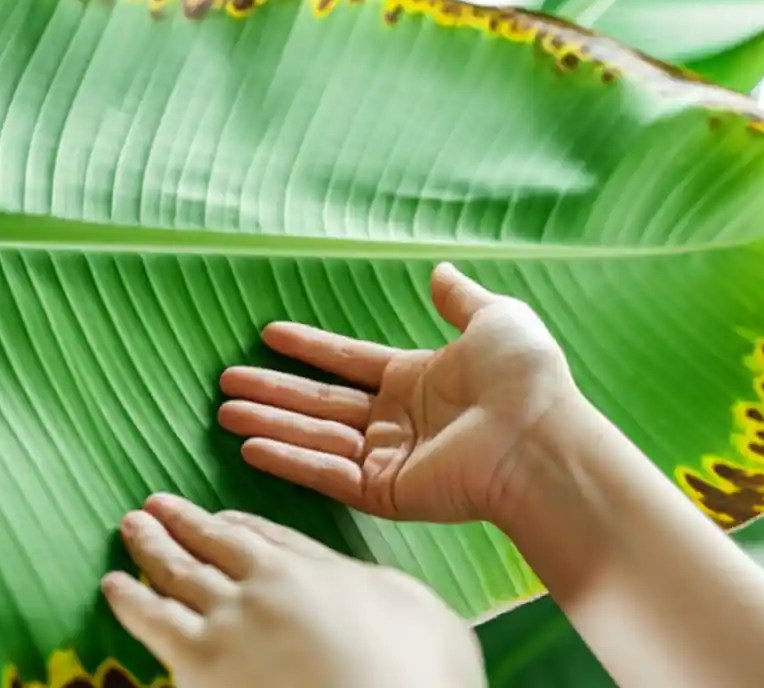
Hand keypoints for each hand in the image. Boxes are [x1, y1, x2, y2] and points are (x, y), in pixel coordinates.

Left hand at [102, 494, 482, 687]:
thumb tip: (353, 583)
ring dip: (147, 549)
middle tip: (150, 507)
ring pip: (172, 576)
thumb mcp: (412, 607)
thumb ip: (369, 585)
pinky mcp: (197, 666)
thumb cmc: (412, 670)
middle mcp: (257, 586)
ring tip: (127, 531)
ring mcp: (223, 625)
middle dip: (177, 523)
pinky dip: (128, 599)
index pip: (260, 535)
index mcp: (307, 568)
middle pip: (207, 545)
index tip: (213, 517)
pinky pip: (151, 623)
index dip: (230, 524)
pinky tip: (114, 587)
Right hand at [217, 262, 577, 523]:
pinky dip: (289, 461)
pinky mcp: (385, 492)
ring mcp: (388, 458)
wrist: (539, 438)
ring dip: (269, 424)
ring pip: (315, 437)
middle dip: (273, 391)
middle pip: (320, 402)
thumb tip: (441, 271)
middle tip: (227, 381)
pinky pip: (327, 474)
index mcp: (416, 379)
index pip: (348, 361)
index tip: (268, 333)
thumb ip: (460, 300)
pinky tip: (250, 447)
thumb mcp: (495, 320)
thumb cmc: (523, 379)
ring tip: (224, 411)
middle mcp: (396, 419)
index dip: (310, 348)